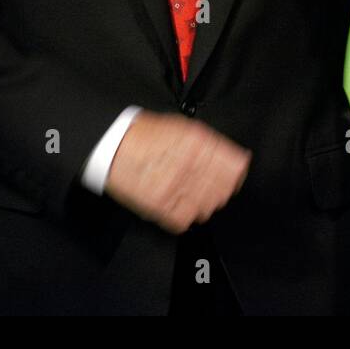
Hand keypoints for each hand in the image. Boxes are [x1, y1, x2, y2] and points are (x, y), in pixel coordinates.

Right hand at [104, 109, 250, 233]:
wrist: (114, 145)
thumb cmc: (145, 135)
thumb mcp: (183, 128)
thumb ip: (210, 144)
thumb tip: (234, 158)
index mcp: (198, 143)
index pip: (234, 168)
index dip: (236, 175)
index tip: (234, 178)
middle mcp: (190, 164)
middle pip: (223, 190)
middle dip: (219, 190)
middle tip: (208, 187)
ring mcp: (175, 186)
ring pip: (207, 207)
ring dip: (202, 204)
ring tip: (190, 195)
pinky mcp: (159, 204)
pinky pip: (184, 220)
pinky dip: (184, 217)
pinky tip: (178, 206)